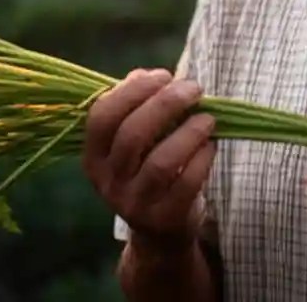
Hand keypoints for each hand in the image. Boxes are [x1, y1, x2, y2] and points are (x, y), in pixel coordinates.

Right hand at [82, 68, 215, 254]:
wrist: (159, 230)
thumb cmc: (148, 168)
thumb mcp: (134, 141)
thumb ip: (136, 105)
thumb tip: (147, 75)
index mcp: (94, 155)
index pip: (101, 116)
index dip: (132, 90)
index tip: (164, 75)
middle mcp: (108, 181)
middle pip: (132, 135)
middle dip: (166, 104)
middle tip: (194, 89)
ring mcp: (134, 203)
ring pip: (161, 163)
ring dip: (189, 132)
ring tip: (208, 119)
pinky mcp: (164, 218)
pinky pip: (186, 183)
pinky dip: (202, 158)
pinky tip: (211, 145)